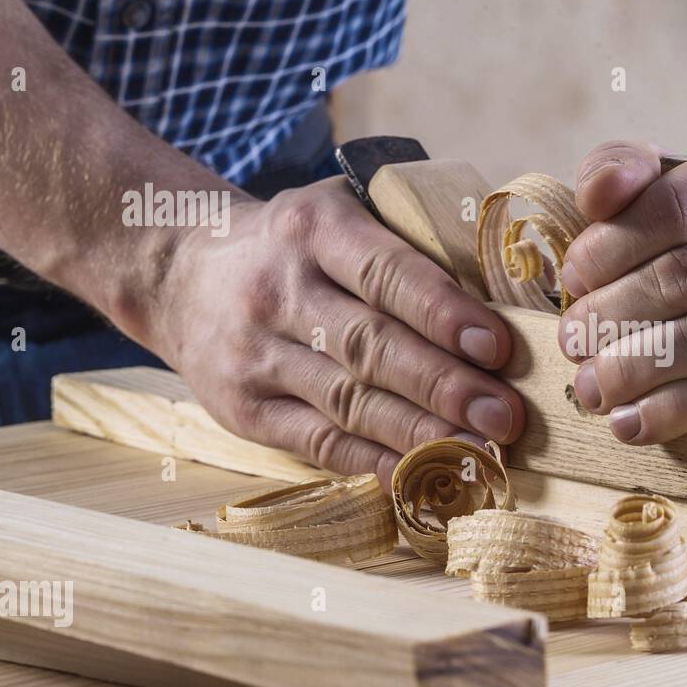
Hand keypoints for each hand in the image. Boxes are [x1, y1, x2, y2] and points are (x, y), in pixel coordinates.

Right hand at [150, 177, 524, 483]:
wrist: (179, 273)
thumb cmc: (295, 246)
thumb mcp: (339, 212)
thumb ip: (409, 242)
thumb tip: (507, 295)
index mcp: (312, 228)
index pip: (385, 274)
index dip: (443, 314)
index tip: (497, 347)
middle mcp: (277, 291)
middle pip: (370, 347)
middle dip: (445, 386)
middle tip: (507, 416)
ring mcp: (254, 356)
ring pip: (349, 403)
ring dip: (422, 433)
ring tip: (483, 452)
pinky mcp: (243, 410)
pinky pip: (319, 444)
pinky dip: (377, 463)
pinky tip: (425, 474)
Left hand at [559, 141, 686, 445]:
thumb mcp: (679, 195)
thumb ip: (625, 171)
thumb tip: (596, 194)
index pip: (681, 204)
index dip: (611, 245)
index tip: (573, 278)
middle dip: (614, 312)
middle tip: (571, 342)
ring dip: (637, 366)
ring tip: (592, 386)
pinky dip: (678, 411)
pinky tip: (632, 422)